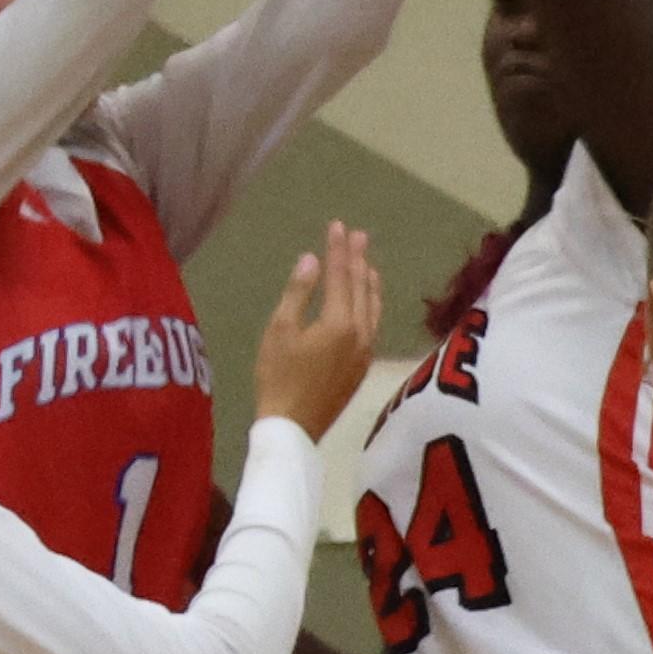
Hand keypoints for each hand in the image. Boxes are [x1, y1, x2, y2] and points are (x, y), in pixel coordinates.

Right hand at [253, 223, 383, 440]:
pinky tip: (368, 301)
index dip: (338, 249)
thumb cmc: (278, 378)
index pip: (341, 276)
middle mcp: (360, 333)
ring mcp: (365, 352)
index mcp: (339, 322)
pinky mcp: (363, 367)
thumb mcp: (280, 331)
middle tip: (358, 234)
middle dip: (358, 259)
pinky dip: (371, 304)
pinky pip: (374, 324)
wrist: (293, 428)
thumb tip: (312, 259)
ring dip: (369, 281)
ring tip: (368, 262)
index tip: (337, 226)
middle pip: (361, 288)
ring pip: (373, 307)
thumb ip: (299, 292)